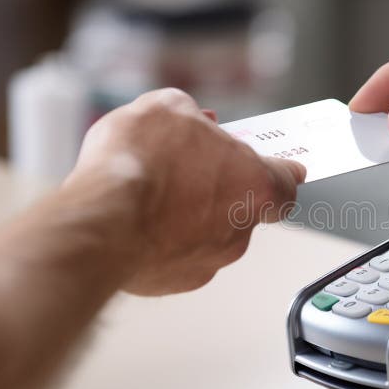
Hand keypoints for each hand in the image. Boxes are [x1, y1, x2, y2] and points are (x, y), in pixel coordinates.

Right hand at [65, 88, 304, 293]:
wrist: (100, 222)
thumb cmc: (140, 167)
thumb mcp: (166, 108)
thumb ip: (190, 114)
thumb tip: (191, 119)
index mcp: (255, 185)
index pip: (288, 182)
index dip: (281, 171)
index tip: (280, 167)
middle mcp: (241, 228)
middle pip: (244, 205)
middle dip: (222, 186)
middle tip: (191, 166)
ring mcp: (212, 258)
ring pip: (211, 232)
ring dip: (192, 214)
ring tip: (155, 192)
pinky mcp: (179, 280)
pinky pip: (180, 255)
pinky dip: (166, 239)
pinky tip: (139, 220)